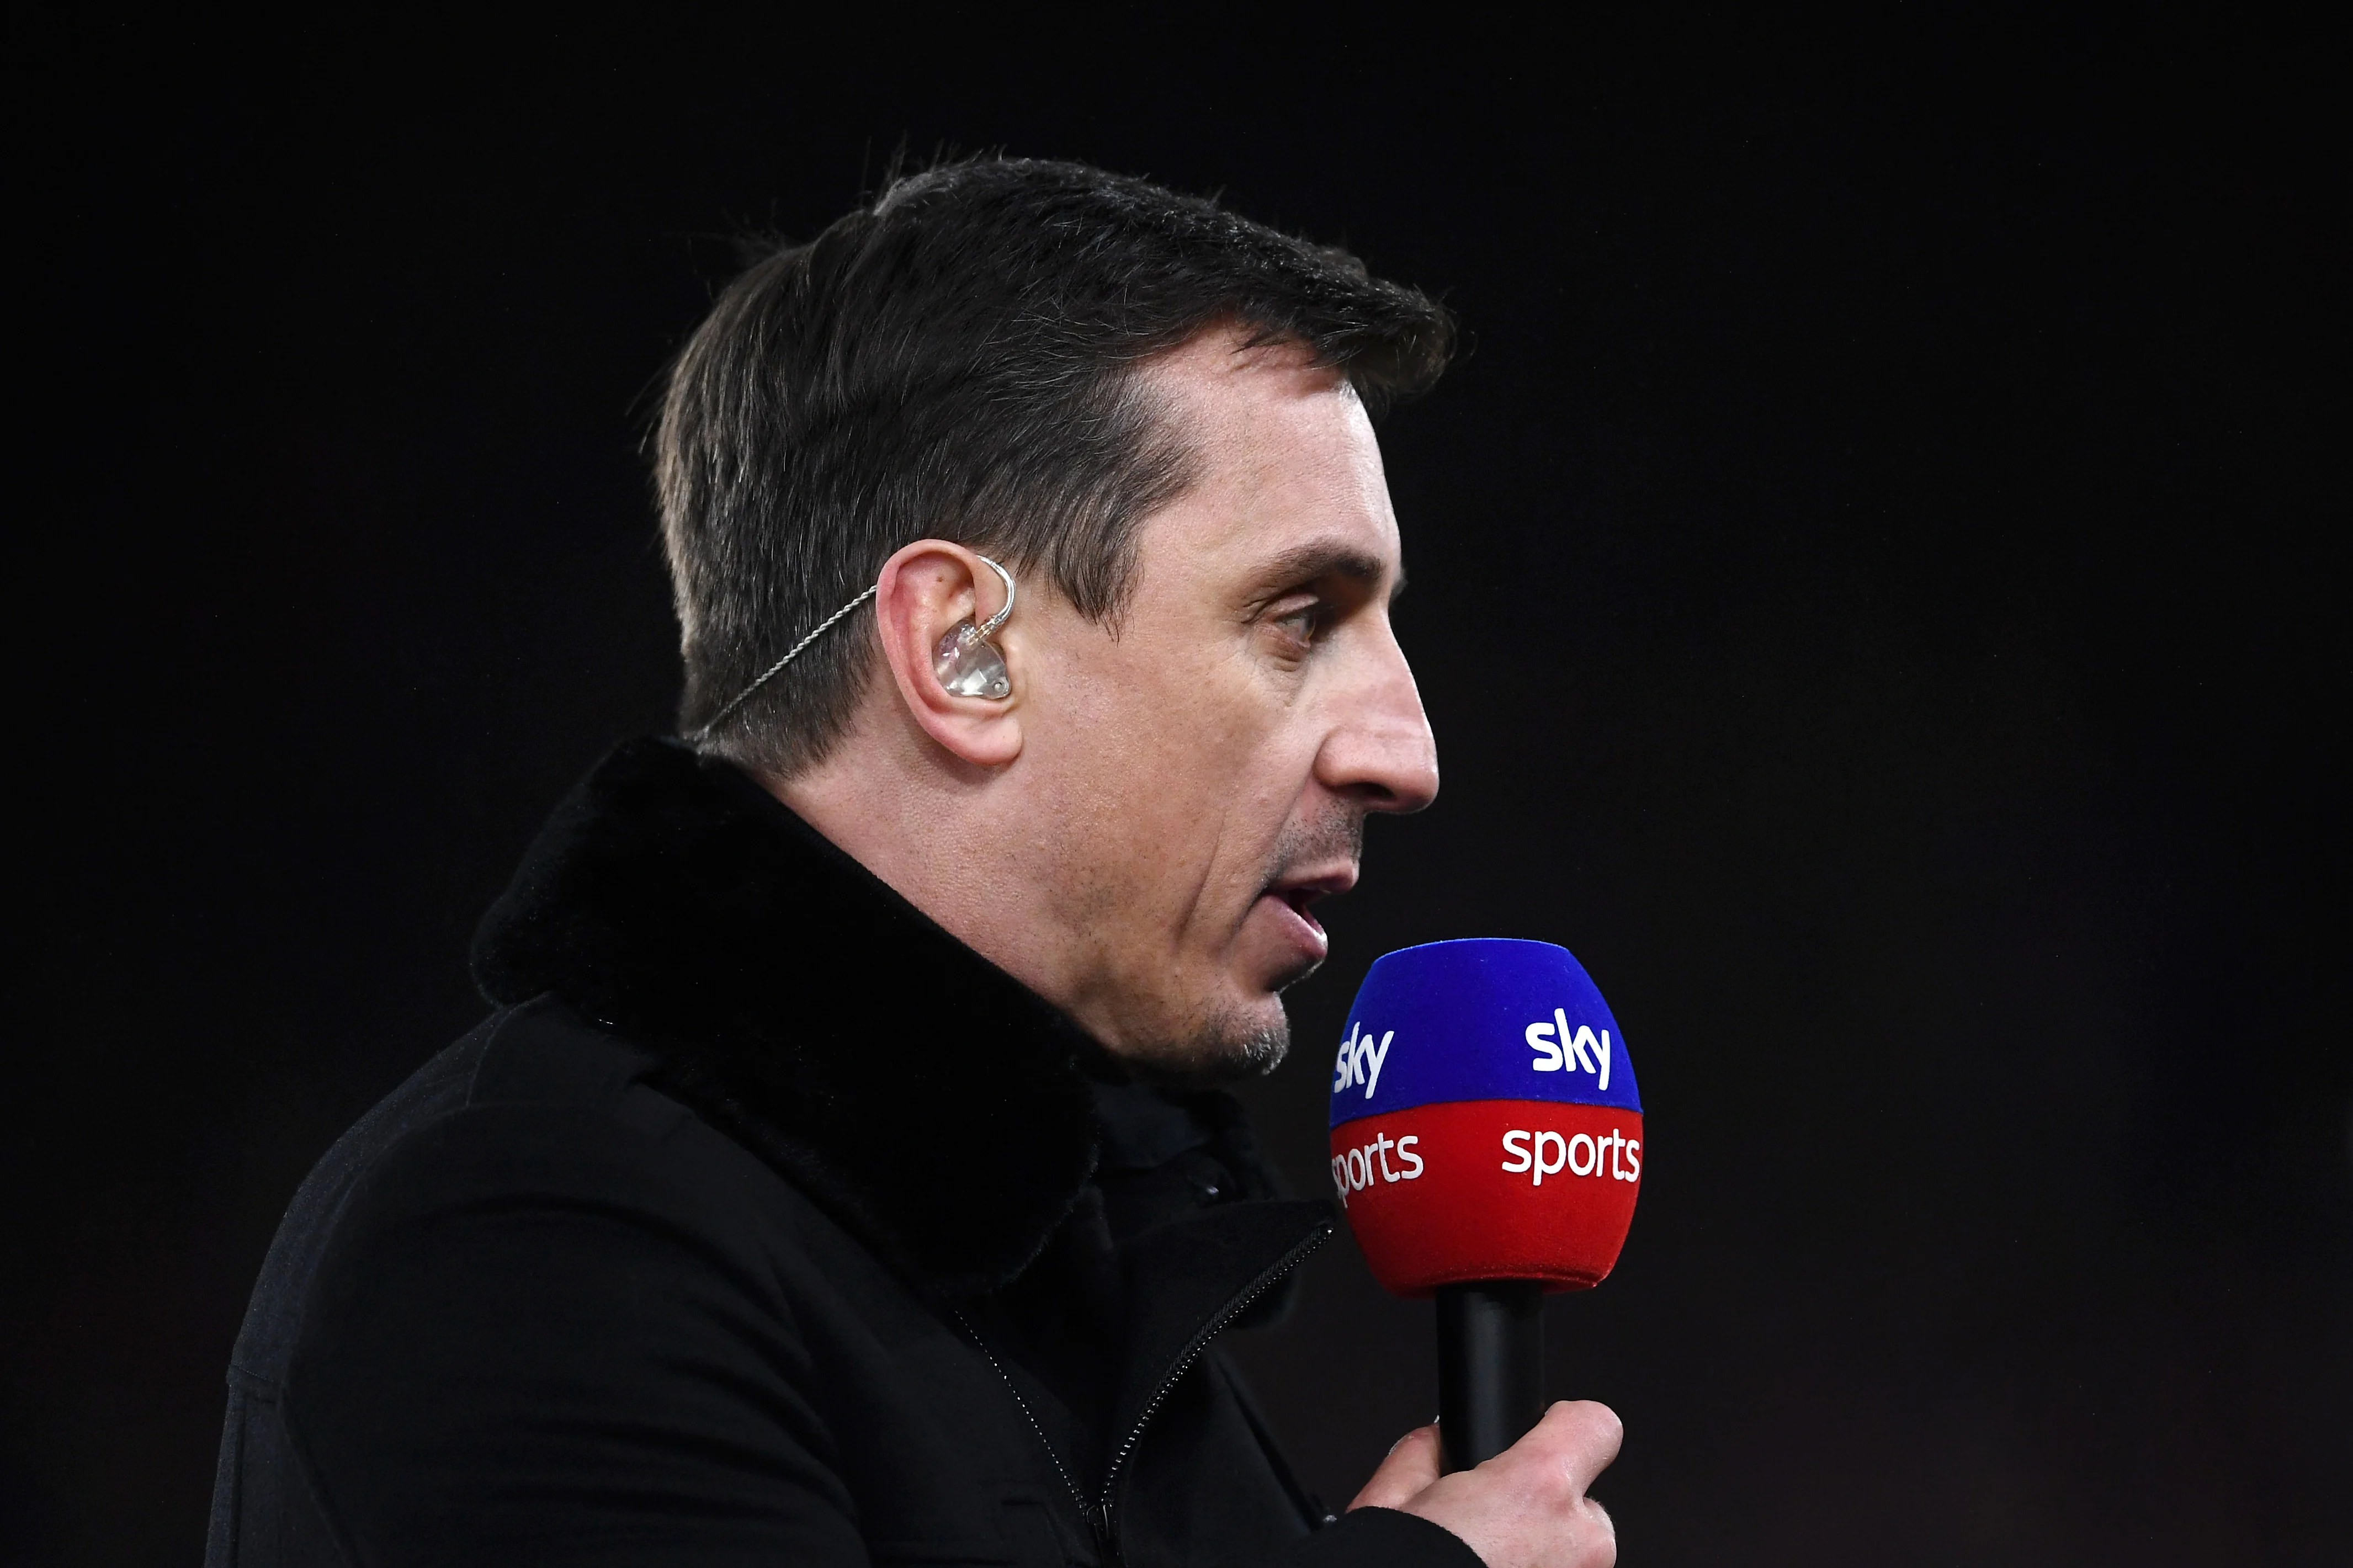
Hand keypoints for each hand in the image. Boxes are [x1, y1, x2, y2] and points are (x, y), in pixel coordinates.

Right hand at [1348, 1401, 1620, 1567]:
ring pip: (1574, 1559)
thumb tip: (1434, 1445)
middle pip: (1581, 1505)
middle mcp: (1575, 1542)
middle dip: (1542, 1514)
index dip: (1566, 1427)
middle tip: (1491, 1531)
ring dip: (1541, 1562)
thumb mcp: (1387, 1502)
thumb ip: (1422, 1456)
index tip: (1547, 1434)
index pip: (1595, 1425)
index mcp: (1536, 1489)